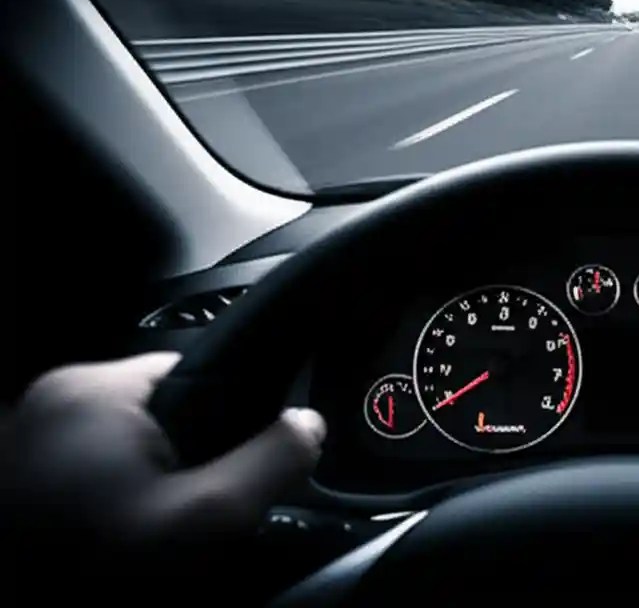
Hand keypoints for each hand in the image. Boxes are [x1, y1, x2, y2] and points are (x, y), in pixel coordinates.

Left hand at [0, 353, 325, 592]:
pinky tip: (113, 539)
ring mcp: (32, 439)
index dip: (231, 421)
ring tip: (145, 531)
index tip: (225, 472)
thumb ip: (269, 465)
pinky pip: (96, 470)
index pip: (198, 372)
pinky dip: (114, 498)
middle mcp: (54, 400)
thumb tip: (309, 425)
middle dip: (187, 458)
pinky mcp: (26, 475)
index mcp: (91, 388)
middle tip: (182, 514)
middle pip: (165, 412)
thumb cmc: (90, 567)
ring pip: (130, 446)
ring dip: (150, 482)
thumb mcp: (202, 520)